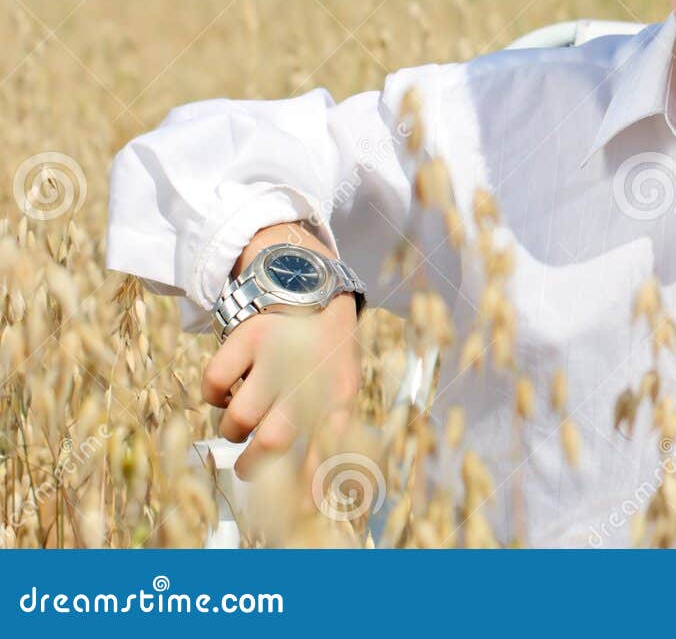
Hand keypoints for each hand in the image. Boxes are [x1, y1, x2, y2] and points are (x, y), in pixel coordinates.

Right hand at [202, 291, 361, 483]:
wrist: (309, 285)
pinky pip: (213, 386)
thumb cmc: (324, 351)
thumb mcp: (341, 385)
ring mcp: (274, 356)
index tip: (296, 512)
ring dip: (233, 429)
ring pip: (237, 419)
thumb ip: (329, 434)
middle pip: (271, 442)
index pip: (326, 449)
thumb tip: (317, 495)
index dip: (309, 485)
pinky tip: (231, 386)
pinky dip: (215, 394)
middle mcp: (308, 376)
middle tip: (247, 466)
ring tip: (244, 416)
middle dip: (252, 466)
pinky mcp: (245, 337)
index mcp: (341, 393)